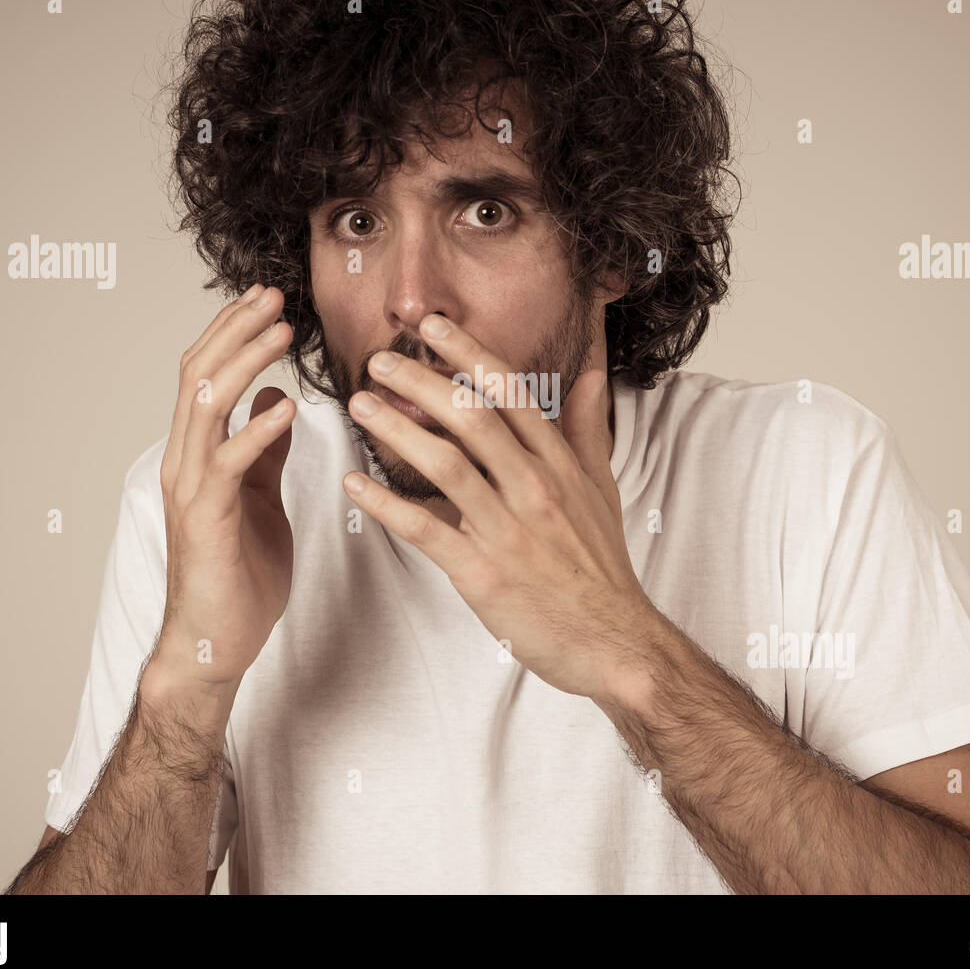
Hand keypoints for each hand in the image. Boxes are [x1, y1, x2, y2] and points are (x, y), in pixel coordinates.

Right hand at [152, 284, 295, 690]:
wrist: (216, 642)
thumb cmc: (239, 574)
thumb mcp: (259, 497)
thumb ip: (261, 451)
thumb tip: (271, 402)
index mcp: (198, 453)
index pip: (208, 375)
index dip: (233, 332)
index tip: (267, 300)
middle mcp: (185, 461)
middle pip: (201, 376)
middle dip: (236, 330)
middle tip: (273, 297)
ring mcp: (191, 489)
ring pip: (206, 407)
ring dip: (244, 363)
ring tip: (281, 332)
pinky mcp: (208, 520)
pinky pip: (227, 465)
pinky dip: (255, 432)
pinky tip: (286, 408)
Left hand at [341, 313, 661, 702]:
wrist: (613, 642)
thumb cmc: (601, 567)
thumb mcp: (603, 489)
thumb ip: (588, 429)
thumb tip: (588, 376)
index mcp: (559, 465)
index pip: (511, 393)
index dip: (468, 354)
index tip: (433, 326)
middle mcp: (534, 488)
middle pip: (473, 417)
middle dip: (422, 381)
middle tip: (380, 359)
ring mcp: (508, 530)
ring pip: (445, 464)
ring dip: (397, 430)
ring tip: (361, 406)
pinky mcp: (483, 573)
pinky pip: (426, 530)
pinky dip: (387, 505)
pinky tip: (355, 484)